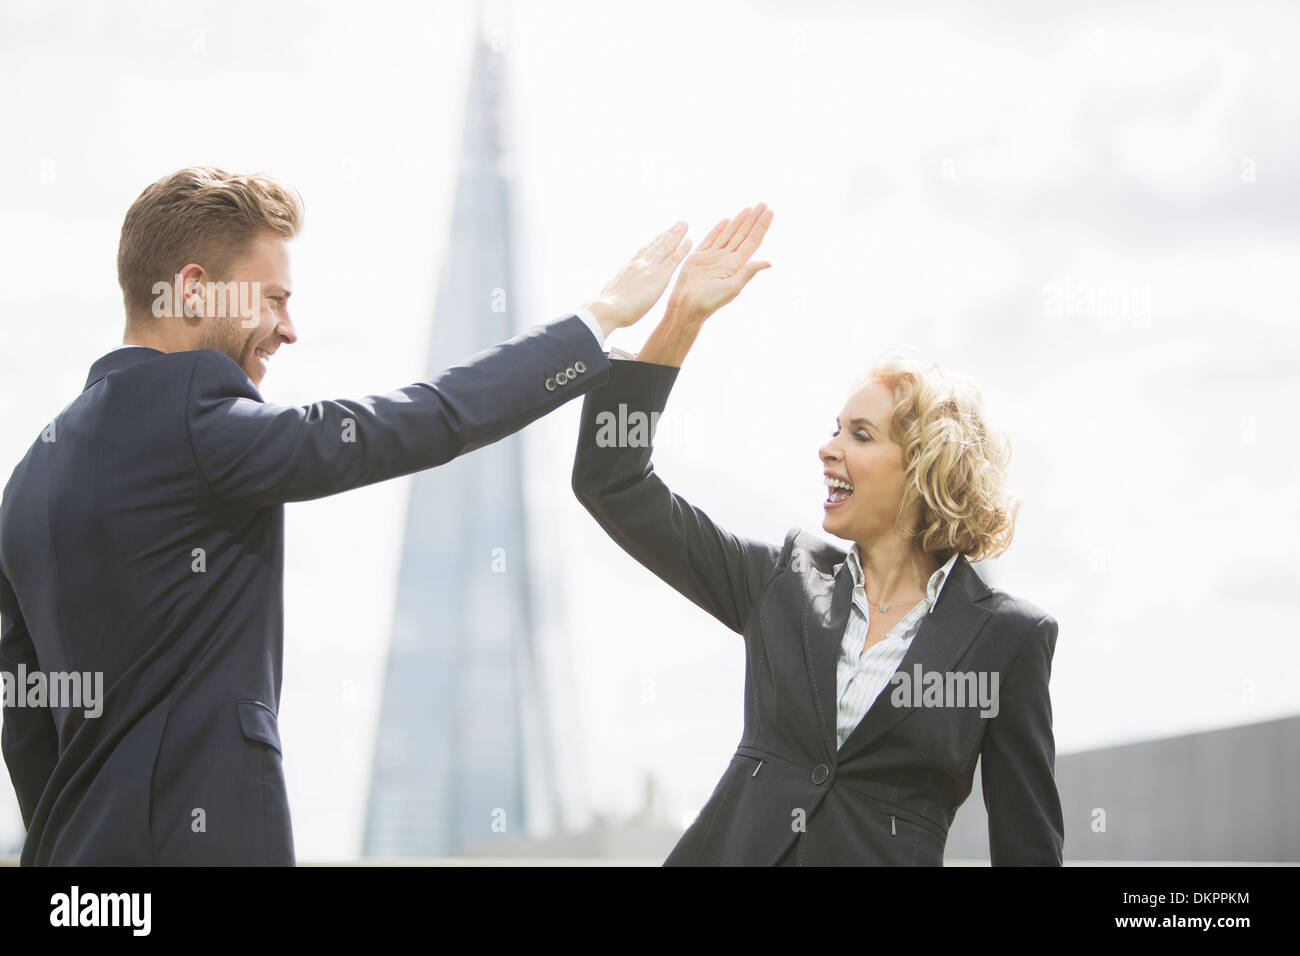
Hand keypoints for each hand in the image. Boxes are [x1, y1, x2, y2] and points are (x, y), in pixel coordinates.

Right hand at [582, 221, 691, 338]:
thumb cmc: (607, 309)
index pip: (643, 252)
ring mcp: (649, 269)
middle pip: (656, 245)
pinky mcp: (660, 277)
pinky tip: (689, 241)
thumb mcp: (610, 295)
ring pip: (666, 247)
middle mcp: (639, 264)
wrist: (608, 309)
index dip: (653, 243)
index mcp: (627, 269)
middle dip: (666, 234)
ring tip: (683, 224)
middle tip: (676, 224)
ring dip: (676, 234)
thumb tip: (611, 294)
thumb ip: (616, 291)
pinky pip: (674, 260)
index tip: (660, 236)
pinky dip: (682, 250)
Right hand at [664, 203, 772, 323]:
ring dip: (739, 221)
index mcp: (736, 265)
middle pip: (743, 234)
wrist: (686, 305)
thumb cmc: (709, 301)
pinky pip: (711, 238)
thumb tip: (769, 262)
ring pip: (729, 234)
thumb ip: (748, 272)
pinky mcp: (699, 257)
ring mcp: (713, 257)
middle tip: (763, 204)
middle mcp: (727, 259)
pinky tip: (727, 220)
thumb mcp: (732, 288)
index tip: (770, 212)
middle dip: (753, 219)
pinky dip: (719, 229)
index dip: (761, 226)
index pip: (752, 241)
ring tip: (749, 209)